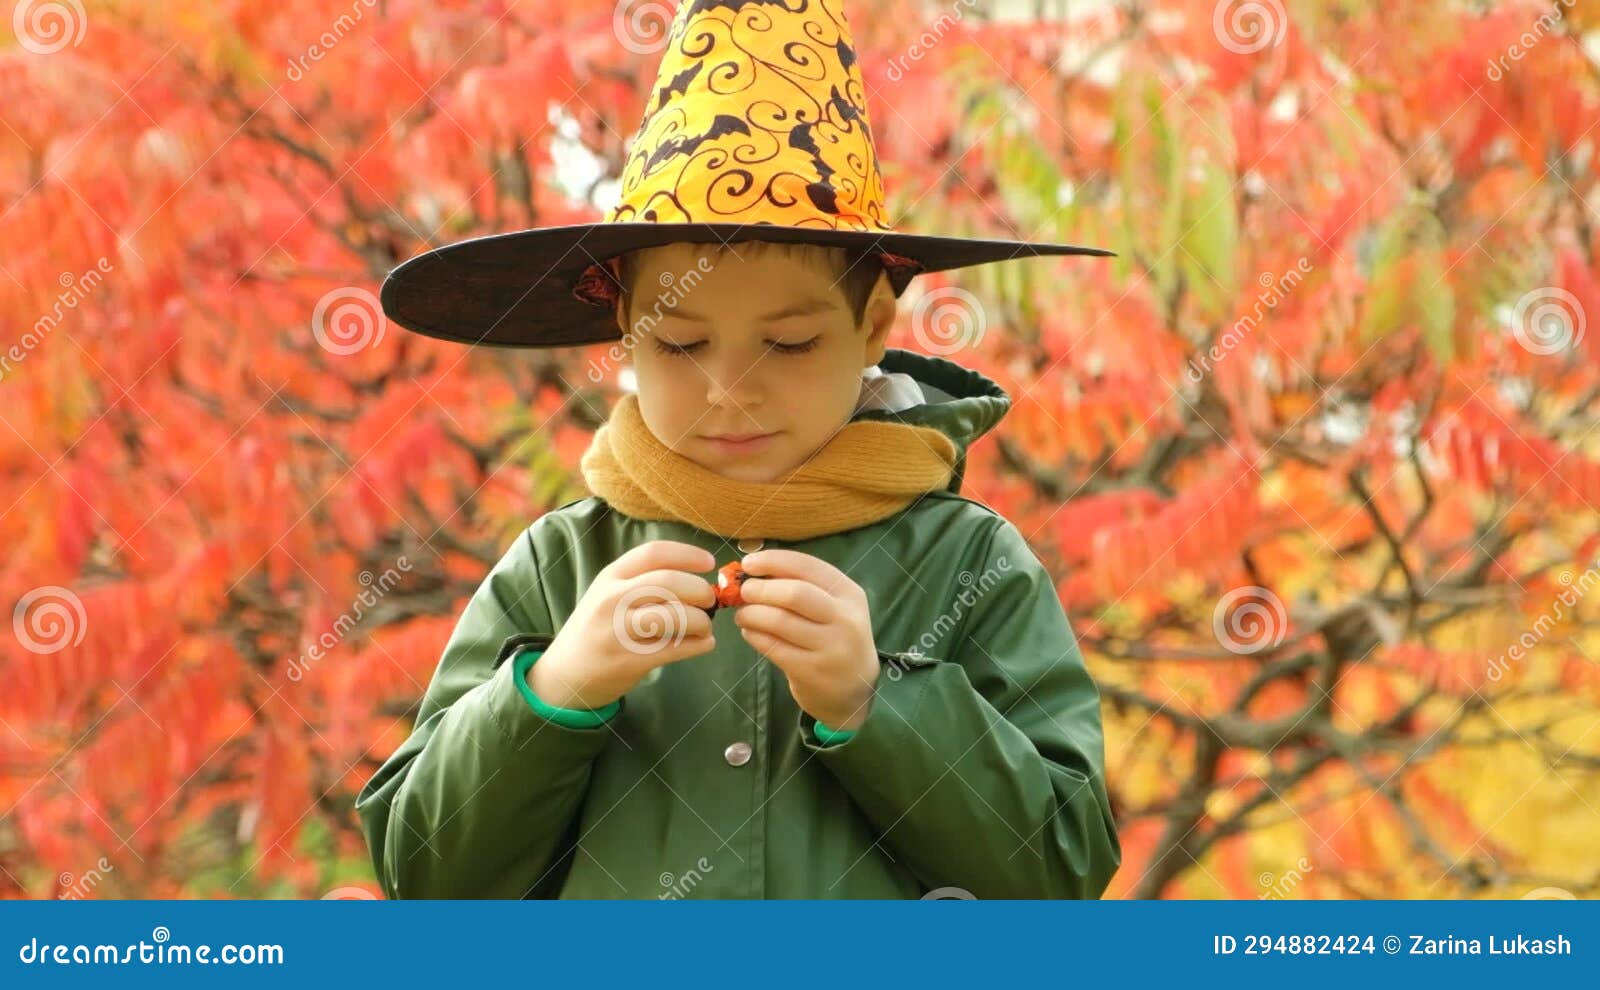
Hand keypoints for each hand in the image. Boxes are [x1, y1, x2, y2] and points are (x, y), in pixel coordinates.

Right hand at [530, 541, 716, 708]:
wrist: (564, 675)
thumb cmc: (596, 629)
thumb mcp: (607, 594)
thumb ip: (642, 582)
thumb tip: (696, 578)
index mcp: (610, 577)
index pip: (654, 553)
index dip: (687, 555)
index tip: (709, 563)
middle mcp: (612, 599)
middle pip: (669, 582)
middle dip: (699, 590)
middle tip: (710, 600)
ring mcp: (618, 631)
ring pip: (675, 616)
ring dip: (702, 621)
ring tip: (706, 626)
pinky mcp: (629, 661)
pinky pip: (675, 648)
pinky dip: (699, 645)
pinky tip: (703, 644)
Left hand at [734, 549, 878, 730]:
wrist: (854, 690)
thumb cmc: (834, 637)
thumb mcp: (833, 607)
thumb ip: (802, 586)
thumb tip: (754, 569)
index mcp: (849, 593)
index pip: (808, 566)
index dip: (774, 561)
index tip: (748, 563)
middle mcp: (845, 619)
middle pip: (794, 593)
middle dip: (760, 589)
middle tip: (743, 592)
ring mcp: (830, 648)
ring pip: (780, 621)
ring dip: (752, 614)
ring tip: (742, 614)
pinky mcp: (812, 672)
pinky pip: (773, 647)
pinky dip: (754, 635)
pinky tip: (750, 632)